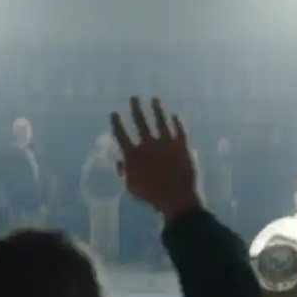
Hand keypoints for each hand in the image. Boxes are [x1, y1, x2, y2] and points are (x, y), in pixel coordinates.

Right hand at [110, 97, 200, 220]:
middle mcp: (149, 144)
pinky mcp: (182, 146)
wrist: (176, 198)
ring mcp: (166, 143)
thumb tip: (118, 161)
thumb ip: (124, 171)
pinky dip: (177, 122)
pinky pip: (179, 130)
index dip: (117, 123)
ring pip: (161, 121)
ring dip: (157, 109)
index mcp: (133, 154)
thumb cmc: (151, 195)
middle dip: (136, 108)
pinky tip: (175, 115)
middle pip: (140, 121)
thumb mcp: (131, 187)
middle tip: (134, 97)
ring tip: (155, 99)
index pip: (121, 134)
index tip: (114, 113)